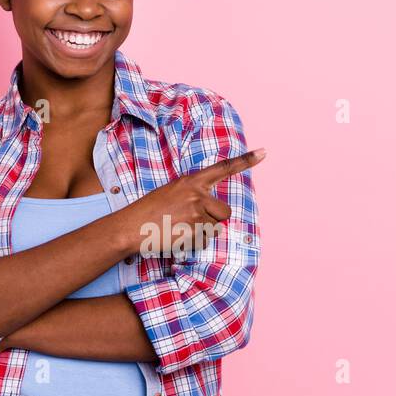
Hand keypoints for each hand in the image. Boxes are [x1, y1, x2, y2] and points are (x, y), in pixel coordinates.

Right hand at [114, 148, 264, 254]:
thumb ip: (192, 195)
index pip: (223, 168)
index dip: (246, 160)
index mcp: (191, 181)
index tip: (264, 152)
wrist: (131, 227)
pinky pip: (205, 240)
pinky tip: (177, 237)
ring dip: (202, 232)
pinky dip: (195, 243)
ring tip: (180, 229)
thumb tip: (210, 210)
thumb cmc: (148, 211)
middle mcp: (197, 194)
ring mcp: (197, 213)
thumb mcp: (170, 193)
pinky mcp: (194, 230)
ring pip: (215, 227)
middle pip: (225, 210)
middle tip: (192, 221)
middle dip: (215, 219)